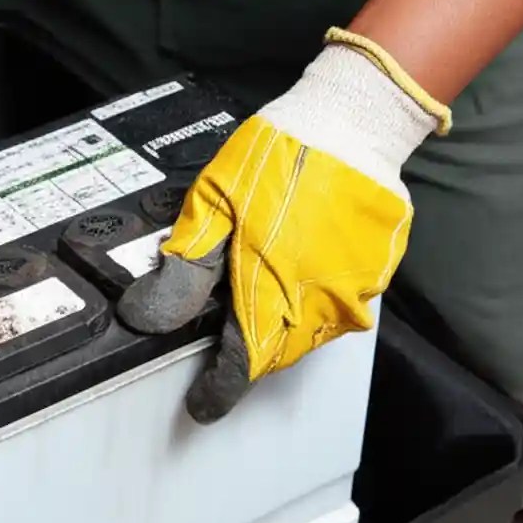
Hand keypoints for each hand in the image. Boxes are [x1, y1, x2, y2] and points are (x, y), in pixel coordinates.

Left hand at [118, 29, 450, 422]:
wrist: (356, 116)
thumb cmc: (279, 156)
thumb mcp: (211, 205)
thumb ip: (182, 271)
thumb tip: (144, 318)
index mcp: (272, 297)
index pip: (241, 368)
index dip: (218, 392)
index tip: (201, 405)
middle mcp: (320, 307)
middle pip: (276, 355)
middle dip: (248, 357)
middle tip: (221, 344)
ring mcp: (356, 292)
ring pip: (308, 334)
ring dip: (279, 330)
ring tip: (255, 302)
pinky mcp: (378, 273)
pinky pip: (337, 305)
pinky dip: (309, 302)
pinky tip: (293, 270)